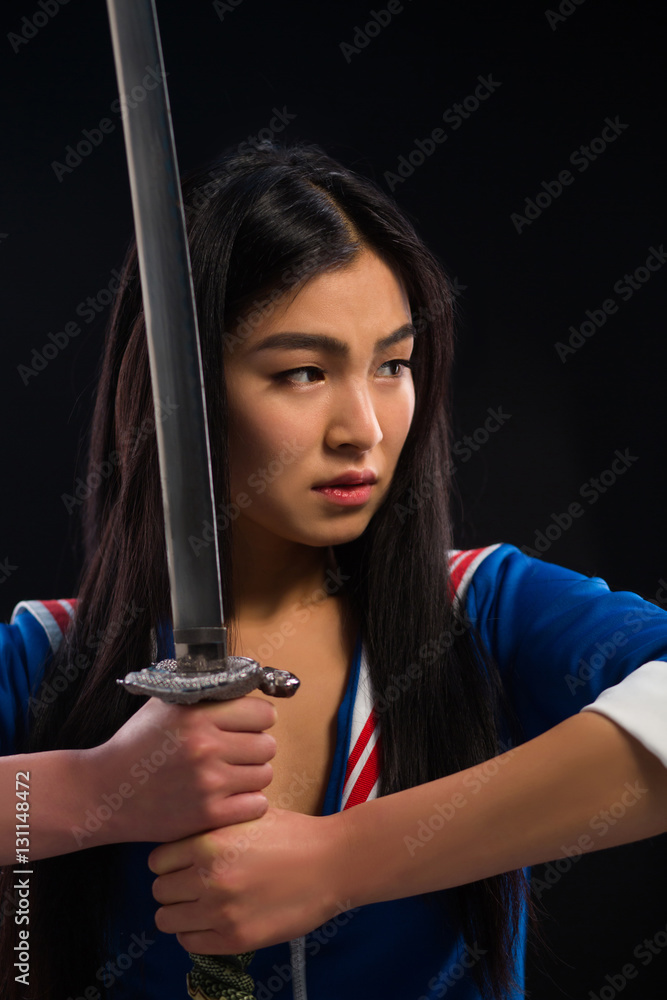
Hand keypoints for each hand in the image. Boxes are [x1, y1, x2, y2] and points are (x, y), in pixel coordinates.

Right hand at [81, 695, 276, 845]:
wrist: (104, 792)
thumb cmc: (136, 744)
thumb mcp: (165, 704)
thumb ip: (204, 692)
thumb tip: (243, 682)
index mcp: (197, 715)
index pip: (263, 712)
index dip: (256, 718)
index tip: (244, 725)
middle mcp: (206, 747)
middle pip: (268, 745)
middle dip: (255, 747)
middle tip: (236, 752)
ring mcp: (208, 783)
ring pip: (264, 775)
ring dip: (251, 775)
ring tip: (228, 774)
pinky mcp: (208, 815)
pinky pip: (257, 805)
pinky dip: (247, 802)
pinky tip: (228, 797)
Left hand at [148, 807, 348, 953]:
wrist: (331, 863)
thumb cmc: (291, 834)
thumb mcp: (246, 816)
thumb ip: (210, 827)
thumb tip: (178, 837)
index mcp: (208, 844)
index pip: (157, 861)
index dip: (169, 860)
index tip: (182, 861)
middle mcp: (208, 879)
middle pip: (159, 891)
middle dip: (173, 886)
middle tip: (192, 882)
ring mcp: (221, 913)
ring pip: (167, 920)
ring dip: (180, 911)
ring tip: (200, 903)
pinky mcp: (236, 939)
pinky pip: (190, 943)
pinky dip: (196, 932)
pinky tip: (214, 919)